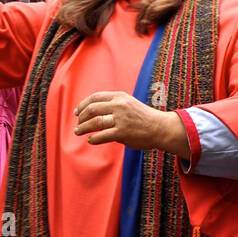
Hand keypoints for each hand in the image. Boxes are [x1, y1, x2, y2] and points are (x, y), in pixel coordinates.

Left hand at [73, 91, 188, 157]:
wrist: (160, 128)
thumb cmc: (143, 117)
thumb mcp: (128, 103)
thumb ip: (113, 105)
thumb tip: (93, 112)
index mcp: (119, 96)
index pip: (95, 97)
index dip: (83, 105)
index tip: (77, 112)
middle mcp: (119, 105)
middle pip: (92, 109)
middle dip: (81, 117)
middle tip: (77, 124)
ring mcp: (121, 119)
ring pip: (95, 122)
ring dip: (83, 128)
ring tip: (78, 132)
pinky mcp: (122, 132)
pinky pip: (102, 136)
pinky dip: (93, 138)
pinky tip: (91, 140)